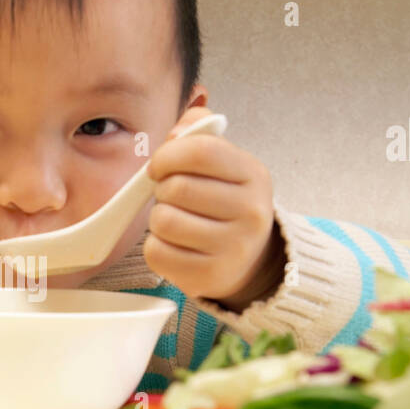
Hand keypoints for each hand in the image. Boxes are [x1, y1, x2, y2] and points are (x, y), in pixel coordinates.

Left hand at [143, 106, 284, 308]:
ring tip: (175, 220)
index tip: (159, 166)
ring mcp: (234, 248)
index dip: (168, 155)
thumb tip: (177, 131)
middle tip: (171, 197)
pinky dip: (156, 246)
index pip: (201, 151)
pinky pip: (157, 252)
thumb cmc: (225, 202)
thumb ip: (198, 132)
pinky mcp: (210, 276)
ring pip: (163, 221)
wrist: (248, 259)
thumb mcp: (224, 162)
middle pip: (177, 187)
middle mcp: (251, 212)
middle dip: (162, 189)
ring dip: (158, 218)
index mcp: (253, 175)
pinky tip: (174, 245)